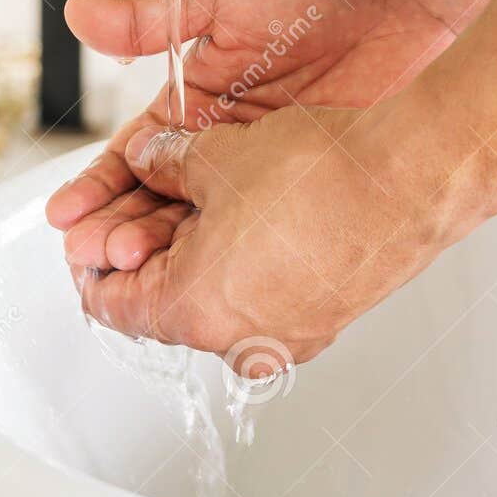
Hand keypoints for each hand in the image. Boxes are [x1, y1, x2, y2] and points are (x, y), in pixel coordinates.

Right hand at [47, 0, 453, 273]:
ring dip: (160, 248)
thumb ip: (150, 18)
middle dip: (116, 230)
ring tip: (126, 267)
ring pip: (199, 224)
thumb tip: (79, 14)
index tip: (65, 215)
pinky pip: (255, 230)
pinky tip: (195, 276)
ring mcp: (263, 171)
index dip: (96, 187)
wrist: (402, 6)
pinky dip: (223, 255)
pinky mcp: (303, 189)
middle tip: (88, 256)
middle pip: (156, 201)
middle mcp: (221, 144)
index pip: (131, 157)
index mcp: (191, 104)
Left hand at [75, 84, 490, 365]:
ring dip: (197, 252)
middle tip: (140, 206)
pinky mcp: (323, 317)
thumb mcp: (214, 157)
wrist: (409, 176)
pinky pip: (263, 294)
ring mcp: (286, 333)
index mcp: (194, 311)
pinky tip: (250, 209)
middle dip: (145, 251)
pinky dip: (244, 259)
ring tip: (200, 195)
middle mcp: (237, 339)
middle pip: (162, 303)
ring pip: (216, 296)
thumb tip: (147, 159)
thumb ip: (164, 165)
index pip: (110, 305)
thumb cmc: (319, 174)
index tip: (86, 236)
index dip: (90, 262)